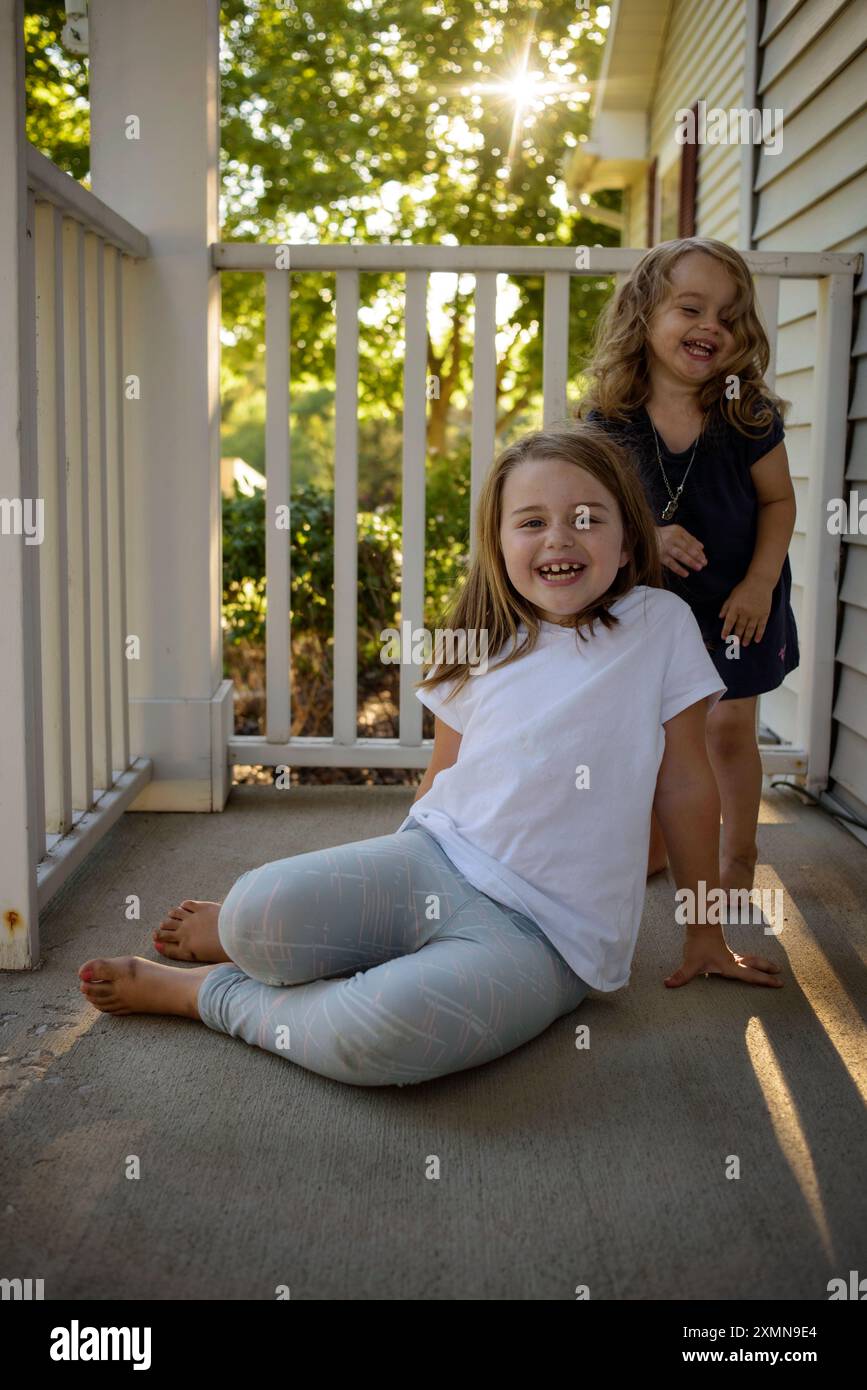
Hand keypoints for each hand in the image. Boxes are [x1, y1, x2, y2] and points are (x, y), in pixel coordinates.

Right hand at [656, 525, 706, 577]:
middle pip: (687, 548)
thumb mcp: (675, 532)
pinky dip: (678, 568)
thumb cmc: (662, 535)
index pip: (691, 541)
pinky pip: (670, 563)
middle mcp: (672, 537)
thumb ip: (688, 538)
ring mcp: (665, 546)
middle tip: (704, 563)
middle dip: (697, 556)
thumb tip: (701, 547)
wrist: (643, 536)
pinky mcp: (659, 555)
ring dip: (690, 561)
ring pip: (680, 555)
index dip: (698, 550)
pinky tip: (686, 574)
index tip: (704, 557)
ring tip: (698, 568)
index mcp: (678, 530)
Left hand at [665, 928, 783, 987]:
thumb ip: (681, 975)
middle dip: (767, 972)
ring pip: (750, 960)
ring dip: (761, 964)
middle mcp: (733, 961)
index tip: (778, 982)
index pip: (750, 976)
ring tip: (772, 967)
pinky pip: (742, 957)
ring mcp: (730, 955)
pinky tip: (749, 962)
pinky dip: (750, 960)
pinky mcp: (725, 950)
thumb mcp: (690, 963)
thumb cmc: (698, 944)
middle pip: (754, 966)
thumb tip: (668, 984)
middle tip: (781, 975)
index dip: (764, 980)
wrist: (700, 924)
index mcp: (730, 966)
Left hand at [719, 576, 772, 645]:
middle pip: (740, 627)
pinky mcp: (764, 614)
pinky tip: (757, 640)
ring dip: (747, 638)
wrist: (760, 582)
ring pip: (750, 629)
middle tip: (734, 644)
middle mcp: (745, 612)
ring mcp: (755, 614)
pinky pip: (761, 627)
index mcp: (735, 607)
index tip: (724, 638)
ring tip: (744, 644)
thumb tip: (720, 617)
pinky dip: (759, 634)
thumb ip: (726, 607)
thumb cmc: (744, 588)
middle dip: (736, 637)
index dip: (726, 630)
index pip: (729, 622)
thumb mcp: (732, 595)